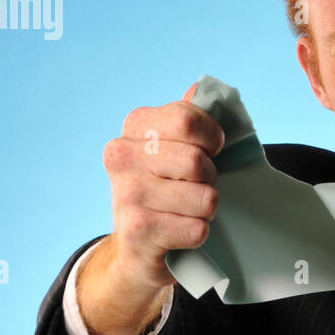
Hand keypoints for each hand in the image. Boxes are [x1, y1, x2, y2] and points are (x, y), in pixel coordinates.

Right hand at [101, 81, 226, 288]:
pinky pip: (198, 229)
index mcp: (134, 125)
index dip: (212, 138)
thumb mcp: (178, 146)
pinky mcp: (137, 231)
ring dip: (206, 209)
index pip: (187, 119)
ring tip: (185, 210)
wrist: (139, 247)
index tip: (209, 150)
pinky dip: (198, 234)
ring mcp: (126, 194)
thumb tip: (201, 88)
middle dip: (210, 178)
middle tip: (194, 186)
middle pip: (197, 161)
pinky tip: (178, 232)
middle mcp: (121, 156)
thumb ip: (191, 118)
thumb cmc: (169, 188)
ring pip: (205, 199)